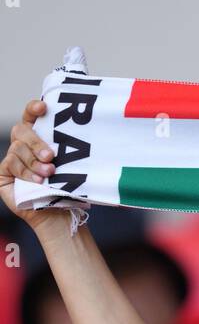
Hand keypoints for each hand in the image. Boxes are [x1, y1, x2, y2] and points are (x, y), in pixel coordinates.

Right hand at [0, 98, 56, 225]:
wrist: (58, 216)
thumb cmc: (64, 191)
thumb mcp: (66, 168)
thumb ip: (61, 151)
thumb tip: (66, 140)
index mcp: (37, 139)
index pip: (30, 117)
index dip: (33, 109)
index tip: (43, 107)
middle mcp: (22, 146)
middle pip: (21, 131)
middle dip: (36, 142)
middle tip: (50, 156)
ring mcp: (11, 158)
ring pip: (17, 148)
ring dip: (34, 162)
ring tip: (48, 173)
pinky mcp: (3, 173)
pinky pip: (11, 164)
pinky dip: (25, 172)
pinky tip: (37, 182)